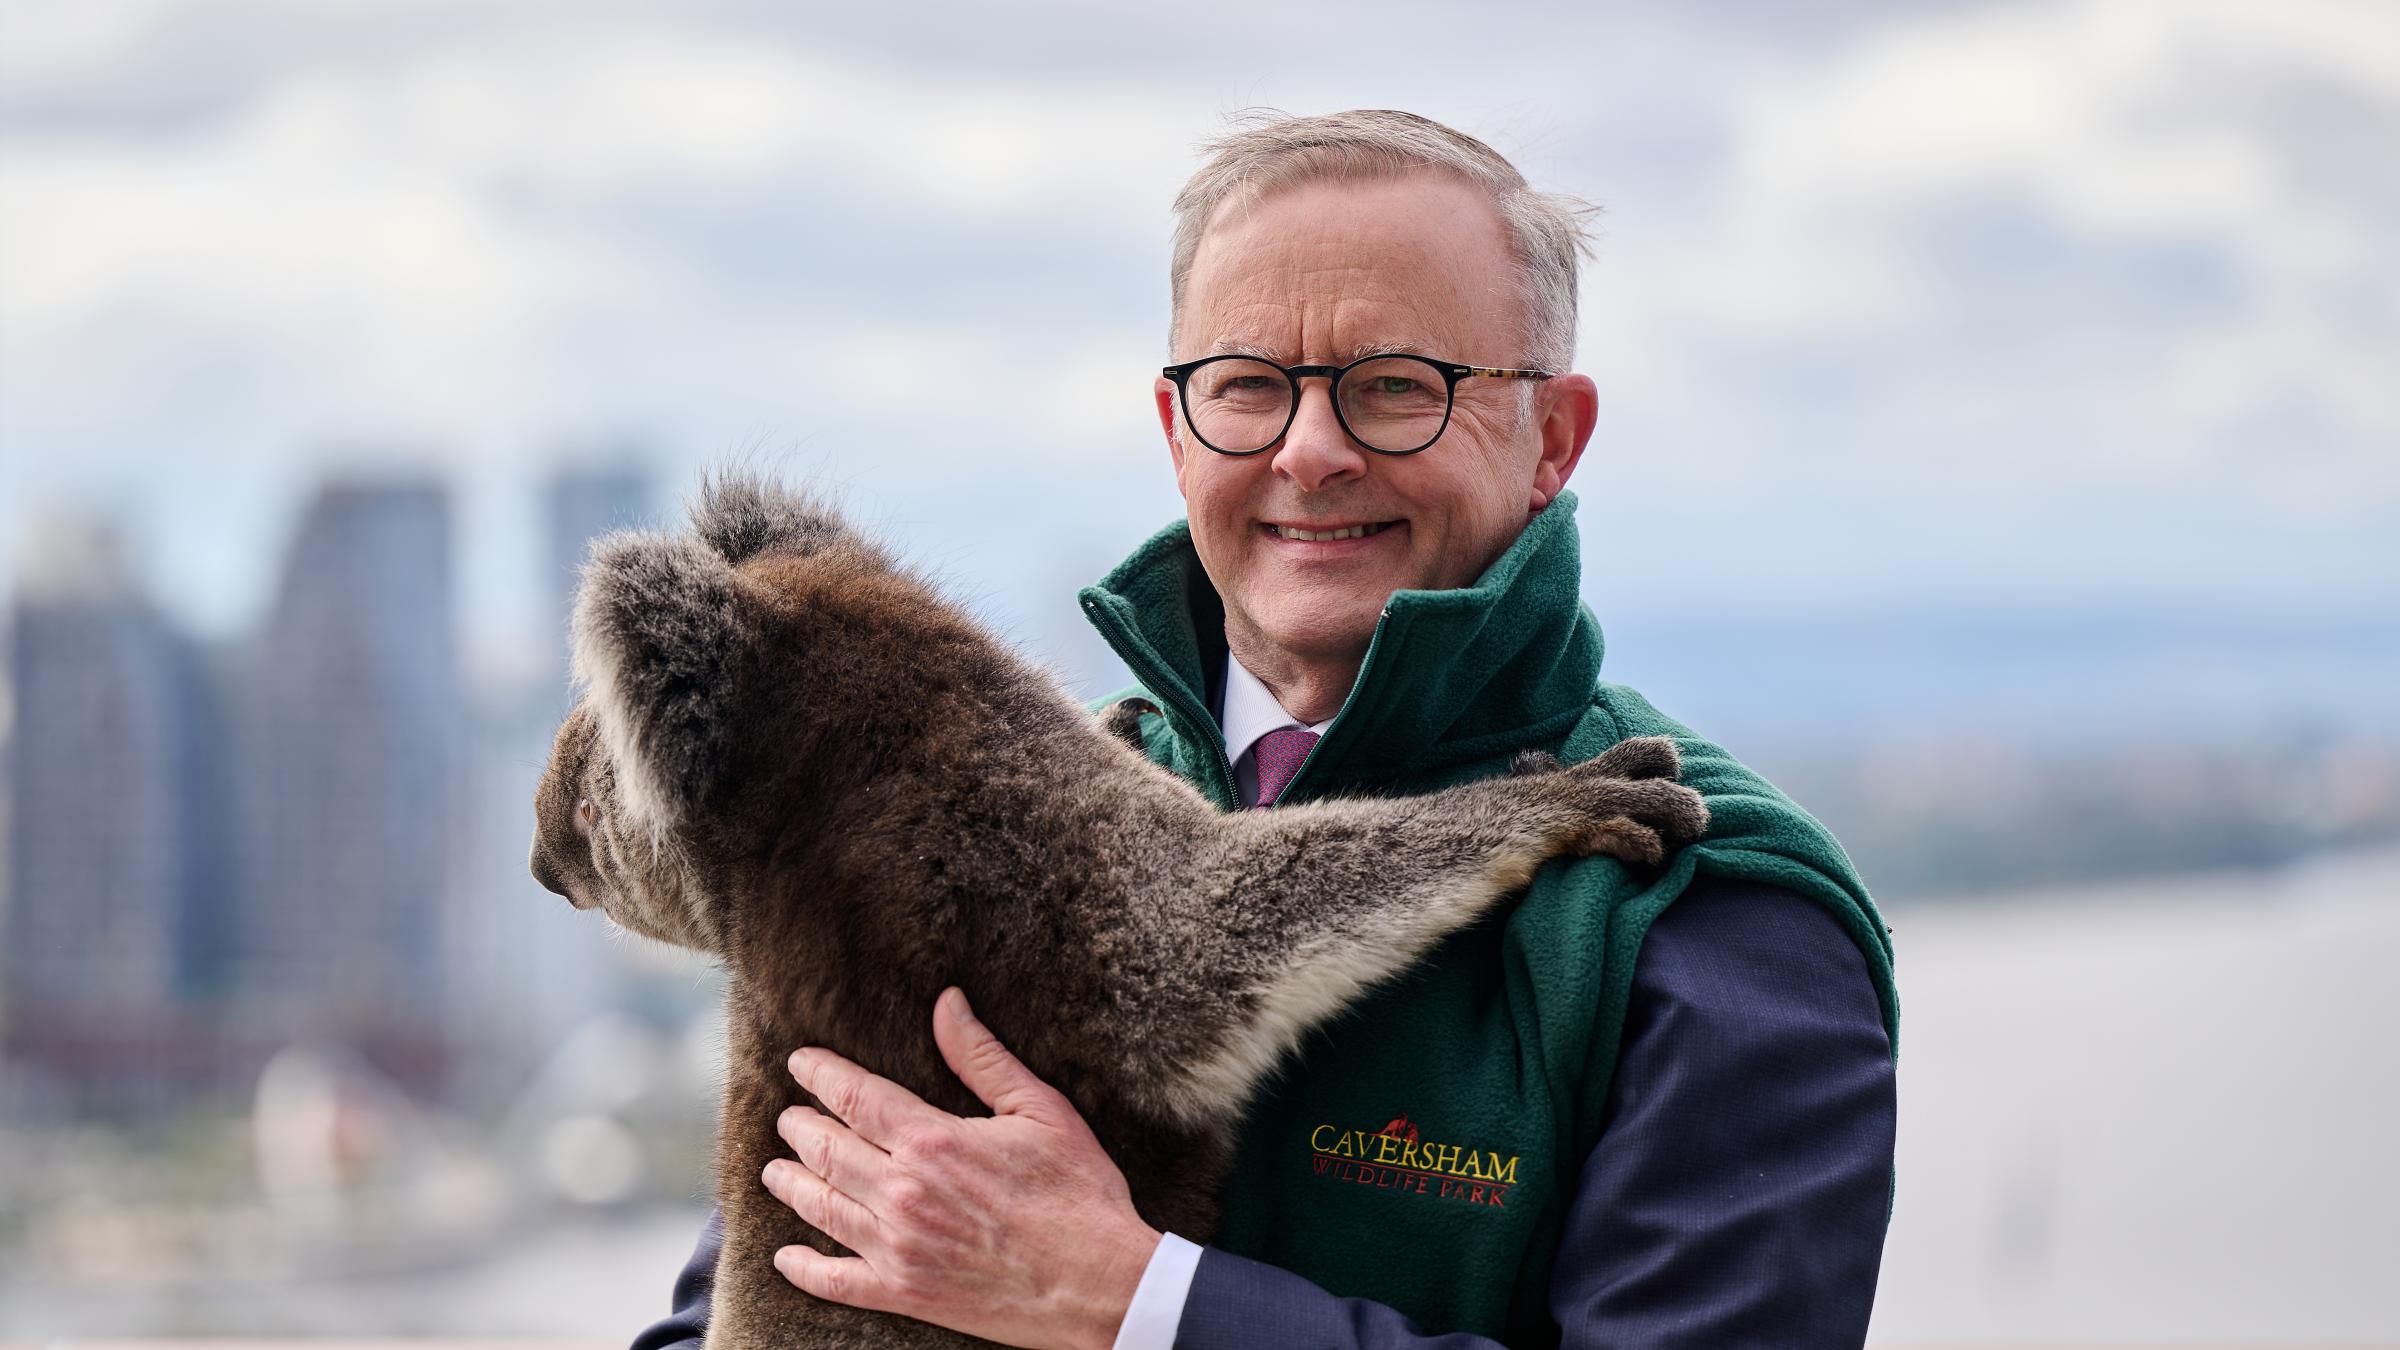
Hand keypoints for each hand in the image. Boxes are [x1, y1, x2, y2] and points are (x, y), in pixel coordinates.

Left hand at [762, 986, 1162, 1349]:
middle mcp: (903, 1192)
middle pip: (827, 1150)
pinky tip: (786, 1258)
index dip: (821, 1074)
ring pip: (821, 1209)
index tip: (801, 1063)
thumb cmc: (1078, 1192)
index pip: (855, 1096)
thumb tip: (947, 1003)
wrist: (1099, 1282)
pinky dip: (803, 1269)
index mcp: (933, 1140)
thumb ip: (983, 1058)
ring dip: (791, 1185)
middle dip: (800, 1128)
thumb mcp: (1041, 1110)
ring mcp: (898, 1247)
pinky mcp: (905, 1292)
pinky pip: (835, 1281)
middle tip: (788, 1118)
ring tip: (775, 1172)